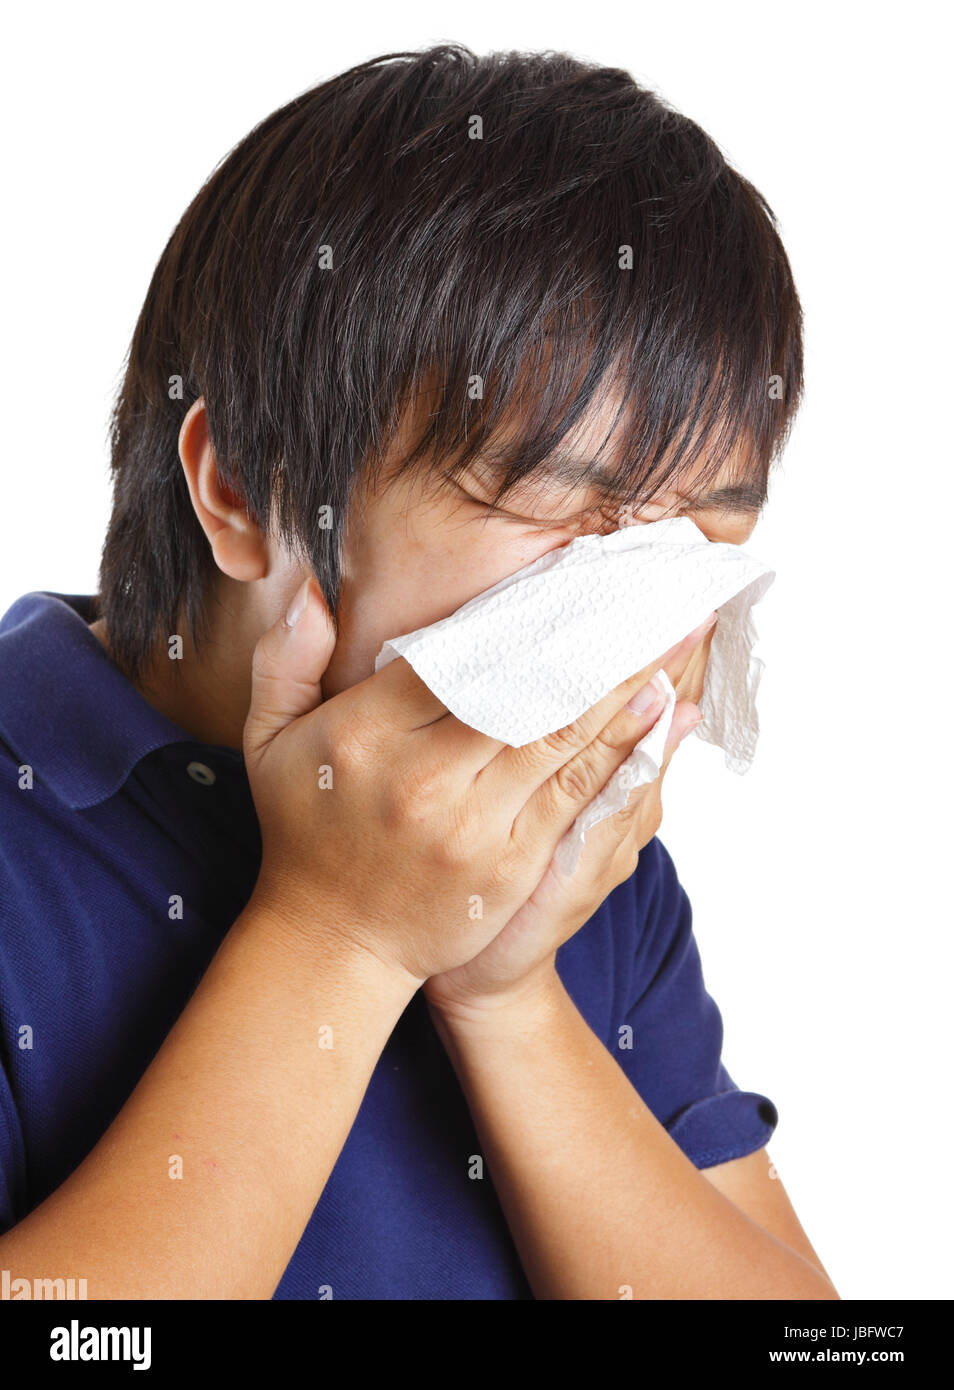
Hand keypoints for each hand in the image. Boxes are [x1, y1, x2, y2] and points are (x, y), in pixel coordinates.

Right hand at [242, 576, 715, 989]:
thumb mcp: (268, 741)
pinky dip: (622, 748)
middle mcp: (424, 779)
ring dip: (627, 685)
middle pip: (525, 691)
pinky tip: (659, 708)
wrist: (332, 943)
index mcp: (366, 735)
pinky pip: (576, 794)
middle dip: (595, 639)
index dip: (524, 614)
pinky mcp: (510, 865)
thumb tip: (309, 590)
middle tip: (650, 590)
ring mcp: (473, 826)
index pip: (456, 656)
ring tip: (677, 635)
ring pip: (563, 738)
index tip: (574, 575)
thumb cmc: (305, 829)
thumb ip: (285, 661)